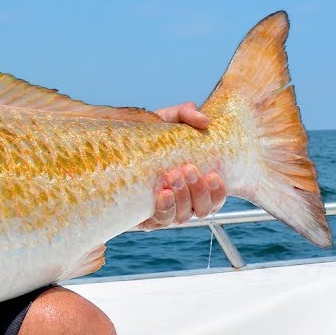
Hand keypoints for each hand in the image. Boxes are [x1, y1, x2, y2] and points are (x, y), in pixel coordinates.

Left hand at [138, 103, 226, 229]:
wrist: (116, 148)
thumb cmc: (149, 137)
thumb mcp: (167, 120)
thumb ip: (186, 114)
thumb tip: (204, 121)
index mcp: (195, 185)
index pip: (216, 198)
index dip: (218, 191)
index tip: (213, 174)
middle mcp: (184, 202)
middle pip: (203, 209)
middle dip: (199, 190)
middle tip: (187, 168)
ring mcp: (166, 211)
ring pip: (183, 216)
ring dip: (182, 197)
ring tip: (172, 175)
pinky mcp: (146, 218)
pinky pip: (160, 220)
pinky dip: (165, 208)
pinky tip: (162, 194)